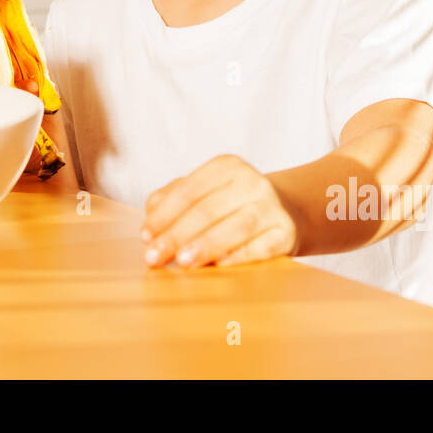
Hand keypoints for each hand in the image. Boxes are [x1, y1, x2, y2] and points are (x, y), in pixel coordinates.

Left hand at [141, 155, 297, 268]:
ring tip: (182, 261)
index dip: (164, 215)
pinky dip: (238, 257)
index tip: (145, 236)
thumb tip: (150, 215)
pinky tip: (216, 266)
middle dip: (176, 235)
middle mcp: (252, 181)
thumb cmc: (232, 204)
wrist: (286, 211)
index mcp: (227, 166)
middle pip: (207, 210)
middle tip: (154, 257)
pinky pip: (260, 247)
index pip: (188, 191)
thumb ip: (173, 198)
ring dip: (205, 245)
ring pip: (235, 227)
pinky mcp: (287, 232)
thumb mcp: (204, 192)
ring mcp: (272, 206)